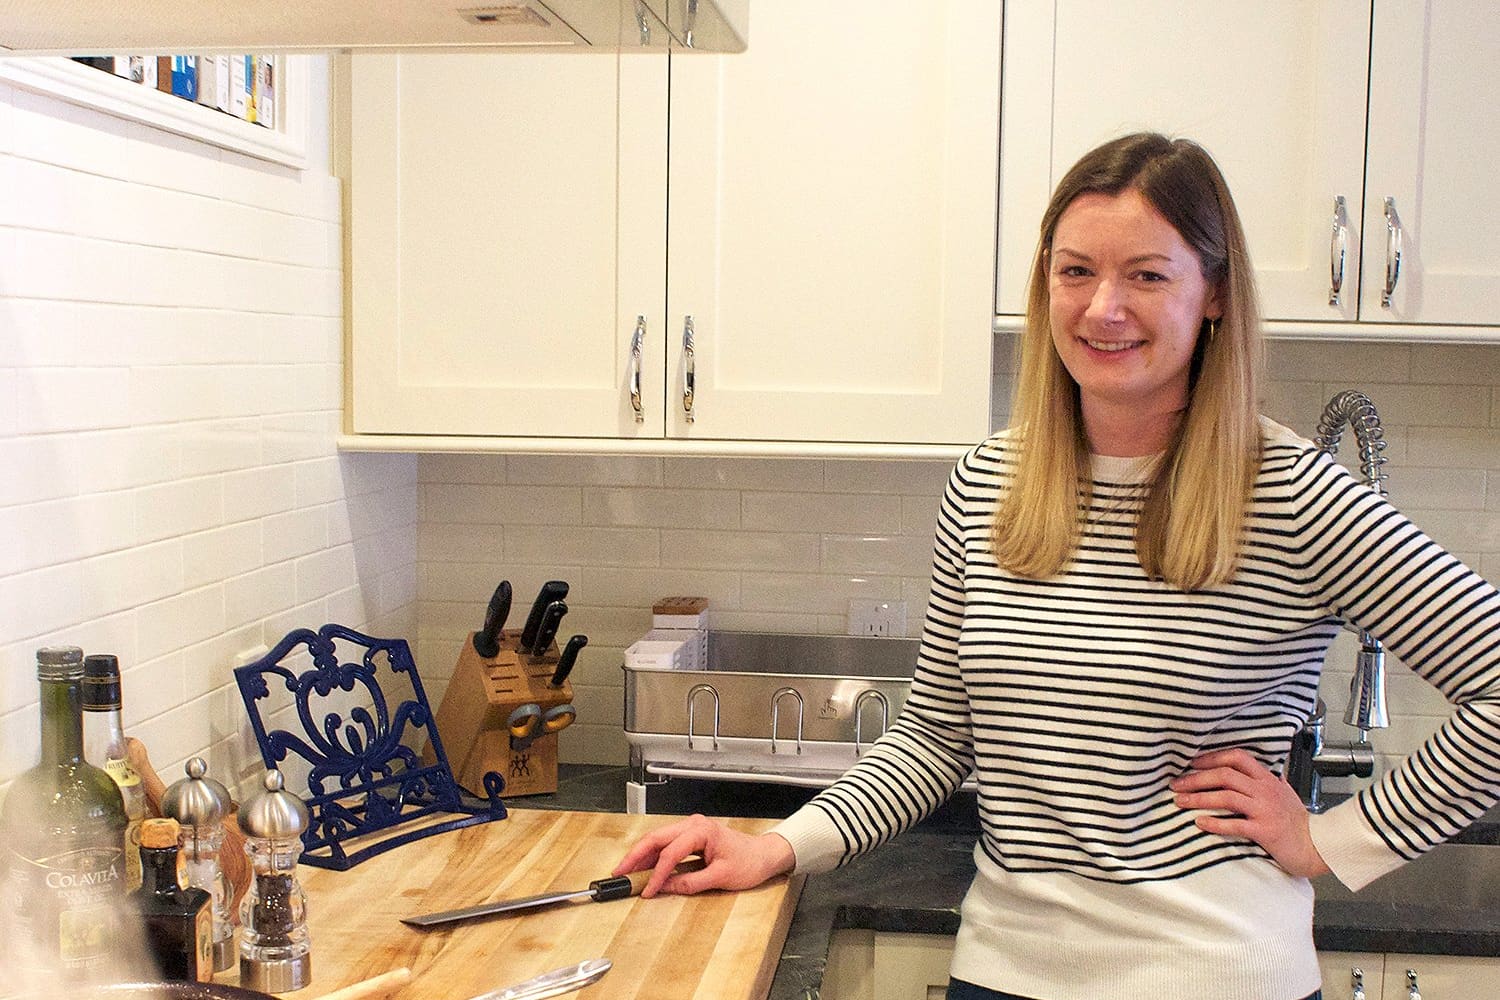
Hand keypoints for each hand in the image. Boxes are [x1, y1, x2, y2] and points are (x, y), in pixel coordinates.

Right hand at [612, 813, 795, 897]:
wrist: (763, 855)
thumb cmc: (748, 862)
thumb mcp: (720, 878)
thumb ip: (690, 883)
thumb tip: (666, 888)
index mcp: (701, 831)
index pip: (670, 853)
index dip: (656, 874)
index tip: (647, 890)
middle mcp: (693, 824)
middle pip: (656, 838)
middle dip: (635, 857)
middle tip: (619, 873)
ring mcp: (691, 828)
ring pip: (658, 839)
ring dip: (641, 855)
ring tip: (626, 872)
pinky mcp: (690, 835)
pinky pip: (666, 843)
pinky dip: (652, 855)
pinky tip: (643, 867)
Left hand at [1171, 748, 1330, 878]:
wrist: (1317, 846)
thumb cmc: (1298, 822)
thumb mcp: (1285, 792)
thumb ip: (1269, 780)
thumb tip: (1260, 769)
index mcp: (1267, 779)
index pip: (1237, 757)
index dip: (1212, 758)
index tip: (1192, 763)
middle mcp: (1264, 791)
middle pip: (1225, 775)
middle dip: (1197, 778)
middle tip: (1177, 784)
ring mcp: (1265, 810)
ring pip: (1226, 797)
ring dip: (1199, 798)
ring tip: (1180, 802)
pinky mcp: (1265, 831)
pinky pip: (1235, 825)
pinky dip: (1215, 823)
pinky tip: (1200, 822)